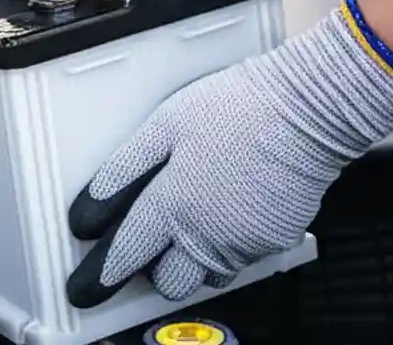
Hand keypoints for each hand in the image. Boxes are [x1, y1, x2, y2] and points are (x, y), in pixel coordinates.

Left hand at [66, 7, 392, 305]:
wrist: (305, 109)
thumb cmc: (236, 108)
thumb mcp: (164, 125)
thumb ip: (123, 168)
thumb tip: (91, 205)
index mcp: (172, 205)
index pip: (125, 255)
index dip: (102, 273)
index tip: (87, 285)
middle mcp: (207, 236)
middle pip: (171, 283)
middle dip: (157, 269)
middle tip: (155, 240)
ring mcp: (244, 243)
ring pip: (208, 275)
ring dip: (196, 258)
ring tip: (200, 216)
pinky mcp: (276, 240)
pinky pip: (242, 258)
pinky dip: (231, 243)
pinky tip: (232, 206)